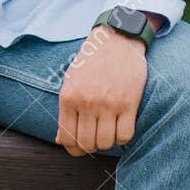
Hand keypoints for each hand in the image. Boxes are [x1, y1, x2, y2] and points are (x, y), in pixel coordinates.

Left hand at [54, 26, 147, 155]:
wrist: (116, 40)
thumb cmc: (91, 63)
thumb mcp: (70, 83)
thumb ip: (66, 112)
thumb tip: (60, 140)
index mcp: (68, 97)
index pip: (67, 138)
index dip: (73, 149)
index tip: (80, 148)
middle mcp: (87, 102)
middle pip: (87, 144)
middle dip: (90, 147)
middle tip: (95, 140)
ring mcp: (109, 103)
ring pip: (106, 143)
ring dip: (107, 142)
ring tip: (108, 131)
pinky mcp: (129, 102)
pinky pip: (125, 135)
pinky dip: (123, 138)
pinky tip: (121, 127)